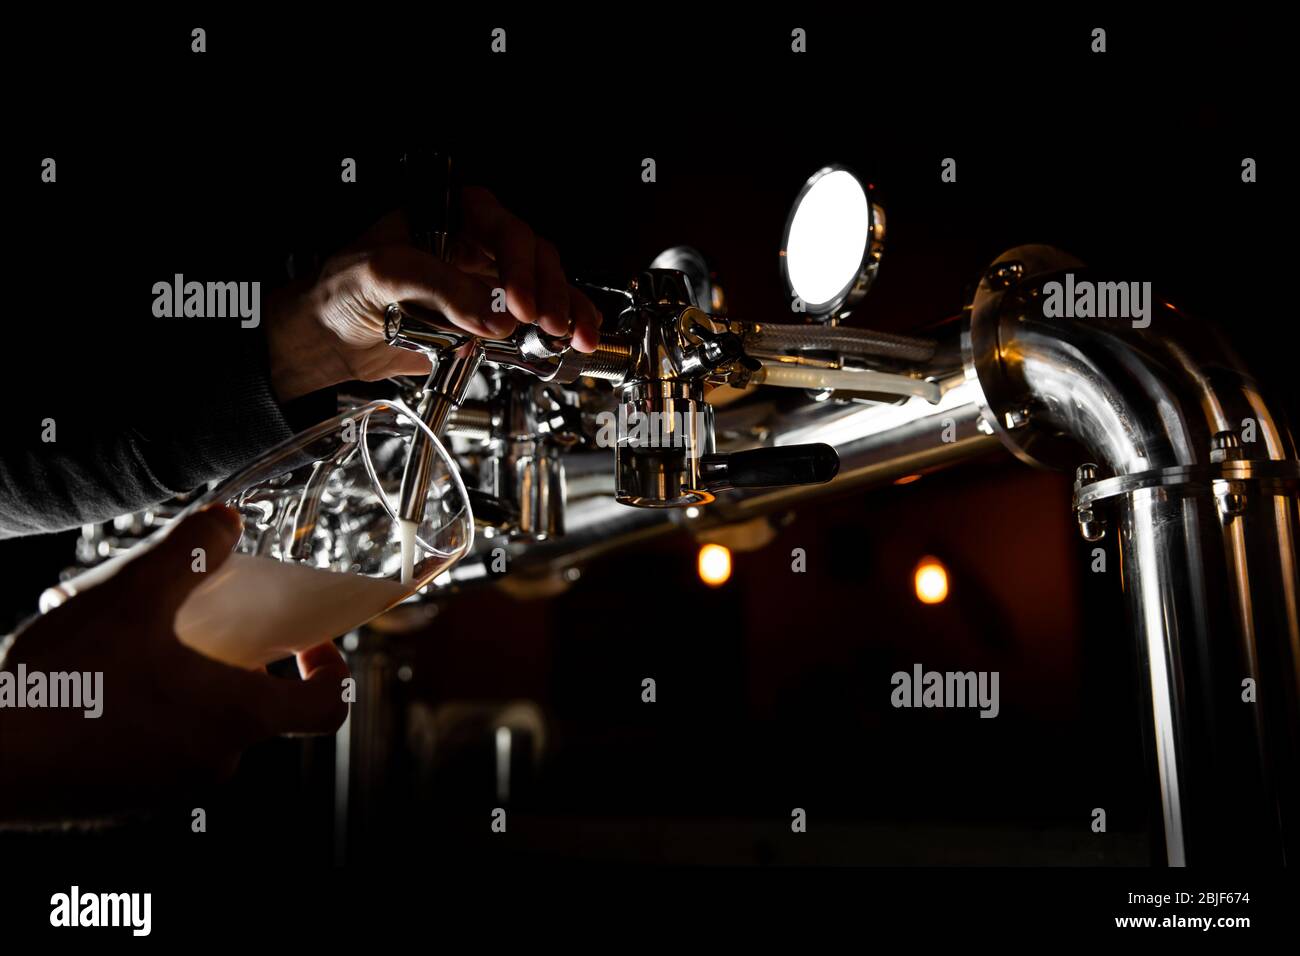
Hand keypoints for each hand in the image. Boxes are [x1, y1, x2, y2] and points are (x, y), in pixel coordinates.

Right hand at [0, 506, 349, 822]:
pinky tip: (103, 683)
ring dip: (192, 687)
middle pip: (261, 711)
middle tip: (209, 625)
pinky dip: (152, 715)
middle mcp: (213, 763)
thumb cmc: (64, 683)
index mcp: (237, 718)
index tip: (311, 643)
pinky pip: (160, 750)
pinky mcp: (125, 799)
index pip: (325, 708)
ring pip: (205, 729)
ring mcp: (167, 788)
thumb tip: (227, 522)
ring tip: (143, 647)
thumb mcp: (132, 596)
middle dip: (244, 664)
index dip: (331, 671)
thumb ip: (190, 551)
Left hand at [266, 187, 602, 401]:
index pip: (501, 228)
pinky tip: (579, 337)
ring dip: (565, 309)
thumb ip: (438, 287)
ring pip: (545, 286)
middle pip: (533, 255)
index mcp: (451, 217)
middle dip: (547, 290)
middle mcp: (476, 246)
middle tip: (543, 323)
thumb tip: (492, 314)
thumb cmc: (342, 290)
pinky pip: (537, 319)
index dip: (516, 263)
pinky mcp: (492, 321)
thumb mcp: (381, 273)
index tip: (517, 303)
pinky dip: (563, 327)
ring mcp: (488, 284)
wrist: (329, 340)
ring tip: (570, 335)